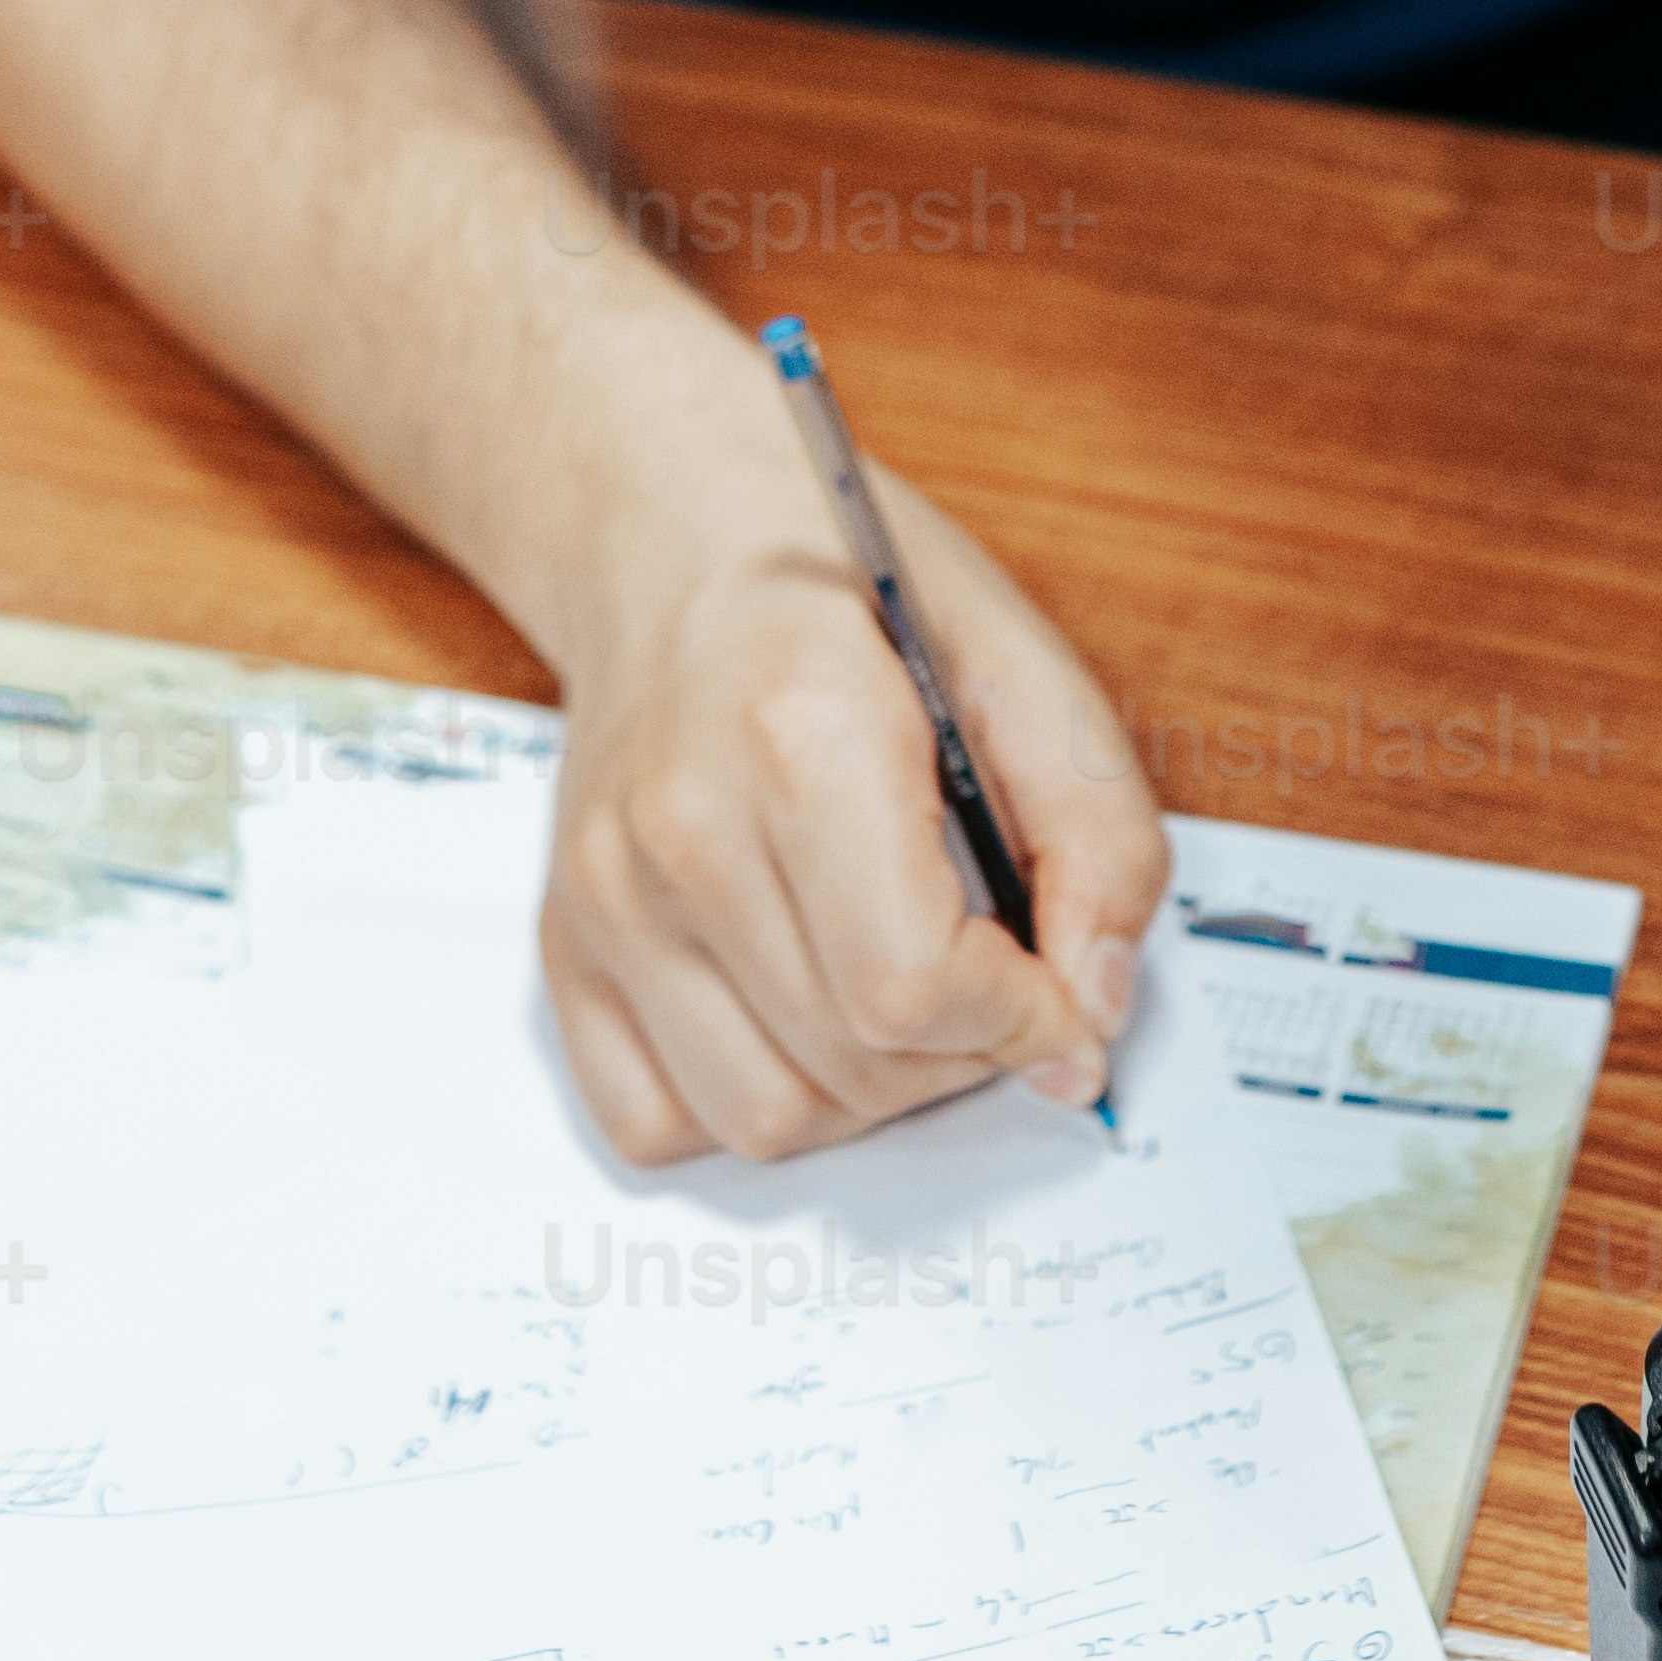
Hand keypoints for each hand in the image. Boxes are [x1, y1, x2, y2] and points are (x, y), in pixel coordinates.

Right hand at [533, 441, 1170, 1164]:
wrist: (673, 537)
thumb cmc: (845, 584)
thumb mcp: (1021, 661)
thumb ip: (1098, 833)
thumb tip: (1097, 1006)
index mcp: (799, 733)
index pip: (910, 985)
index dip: (1021, 1023)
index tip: (1062, 1001)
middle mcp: (679, 827)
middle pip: (853, 1063)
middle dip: (966, 1055)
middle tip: (996, 976)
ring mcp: (604, 898)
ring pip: (764, 1120)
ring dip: (872, 1098)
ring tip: (907, 999)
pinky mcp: (563, 944)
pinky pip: (659, 1123)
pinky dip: (754, 1106)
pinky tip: (807, 1017)